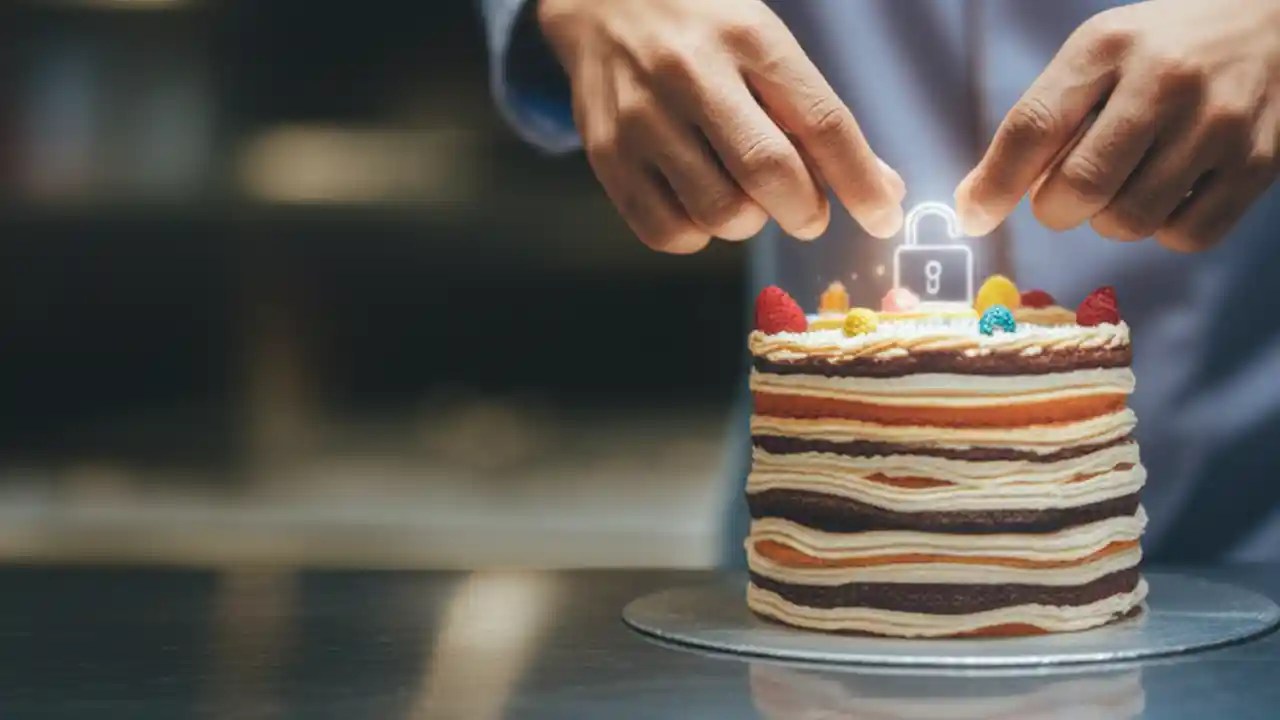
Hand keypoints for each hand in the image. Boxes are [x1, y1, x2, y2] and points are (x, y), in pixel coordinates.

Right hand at [538, 0, 905, 252]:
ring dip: (749, 223)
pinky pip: (669, 232)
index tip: (884, 218)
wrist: (601, 3)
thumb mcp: (765, 45)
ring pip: (721, 214)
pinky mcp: (607, 155)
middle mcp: (693, 75)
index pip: (822, 122)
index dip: (860, 182)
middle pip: (770, 175)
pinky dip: (698, 235)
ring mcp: (643, 118)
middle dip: (806, 213)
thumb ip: (817, 115)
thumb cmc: (702, 31)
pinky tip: (699, 204)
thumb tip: (882, 193)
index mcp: (748, 38)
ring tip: (742, 195)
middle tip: (807, 213)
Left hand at [956, 0, 1279, 250]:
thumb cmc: (1159, 51)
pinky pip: (1185, 236)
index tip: (973, 218)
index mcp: (1108, 47)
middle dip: (1057, 209)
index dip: (995, 184)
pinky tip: (1172, 192)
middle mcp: (1165, 80)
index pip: (1034, 126)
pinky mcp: (1259, 162)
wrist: (1270, 23)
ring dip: (1111, 219)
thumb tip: (976, 202)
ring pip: (1130, 221)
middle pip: (1081, 187)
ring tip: (1128, 182)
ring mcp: (1218, 123)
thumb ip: (1040, 121)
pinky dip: (1165, 229)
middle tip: (1067, 195)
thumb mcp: (1096, 57)